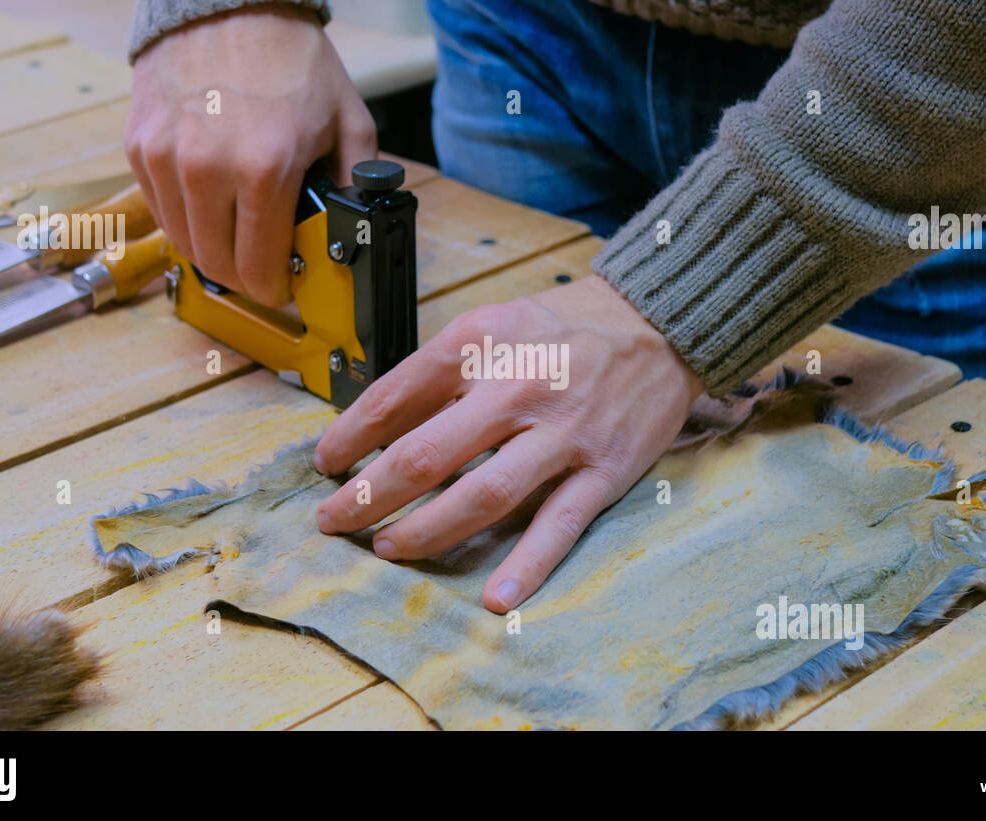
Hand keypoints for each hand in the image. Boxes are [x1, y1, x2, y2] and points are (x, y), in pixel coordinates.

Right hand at [124, 5, 375, 305]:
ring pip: (184, 244)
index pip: (259, 269)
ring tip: (238, 237)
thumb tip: (359, 232)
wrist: (228, 4)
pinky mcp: (140, 149)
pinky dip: (185, 218)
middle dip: (246, 277)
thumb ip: (357, 184)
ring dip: (213, 252)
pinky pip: (161, 210)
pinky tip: (211, 203)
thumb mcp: (348, 121)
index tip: (284, 286)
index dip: (276, 289)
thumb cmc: (290, 59)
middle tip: (264, 268)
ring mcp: (167, 160)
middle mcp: (208, 171)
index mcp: (264, 171)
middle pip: (218, 266)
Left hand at [313, 275, 703, 612]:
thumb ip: (440, 369)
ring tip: (388, 548)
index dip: (349, 438)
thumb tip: (377, 425)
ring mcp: (563, 432)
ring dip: (426, 531)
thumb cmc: (564, 328)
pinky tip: (496, 597)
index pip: (394, 397)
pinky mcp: (602, 471)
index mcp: (481, 340)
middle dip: (367, 496)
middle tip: (333, 520)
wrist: (659, 325)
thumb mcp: (494, 322)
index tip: (326, 464)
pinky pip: (559, 525)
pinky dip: (528, 565)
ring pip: (482, 495)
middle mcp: (518, 385)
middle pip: (426, 455)